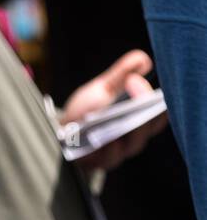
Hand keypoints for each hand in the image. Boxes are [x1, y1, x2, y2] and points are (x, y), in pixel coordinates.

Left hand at [59, 50, 164, 171]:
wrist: (63, 133)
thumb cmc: (88, 110)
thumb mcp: (104, 88)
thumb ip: (121, 74)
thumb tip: (144, 57)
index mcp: (138, 122)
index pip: (156, 117)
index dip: (157, 103)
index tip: (147, 84)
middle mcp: (132, 140)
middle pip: (144, 129)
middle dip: (141, 106)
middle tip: (134, 84)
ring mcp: (116, 153)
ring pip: (129, 145)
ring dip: (127, 128)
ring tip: (121, 111)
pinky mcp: (97, 162)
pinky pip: (106, 158)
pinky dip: (107, 147)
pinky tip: (103, 135)